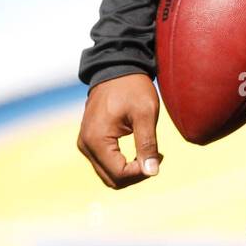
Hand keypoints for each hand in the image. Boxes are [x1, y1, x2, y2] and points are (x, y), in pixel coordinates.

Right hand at [77, 73, 162, 188]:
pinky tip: (139, 148)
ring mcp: (85, 143)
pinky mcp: (89, 139)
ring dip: (129, 170)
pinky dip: (122, 162)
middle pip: (111, 179)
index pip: (118, 174)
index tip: (160, 157)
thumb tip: (152, 173)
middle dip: (136, 174)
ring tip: (150, 152)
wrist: (117, 66)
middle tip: (157, 156)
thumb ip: (147, 143)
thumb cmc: (133, 87)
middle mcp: (86, 145)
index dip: (141, 173)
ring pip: (108, 173)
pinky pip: (105, 162)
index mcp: (97, 139)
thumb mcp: (145, 113)